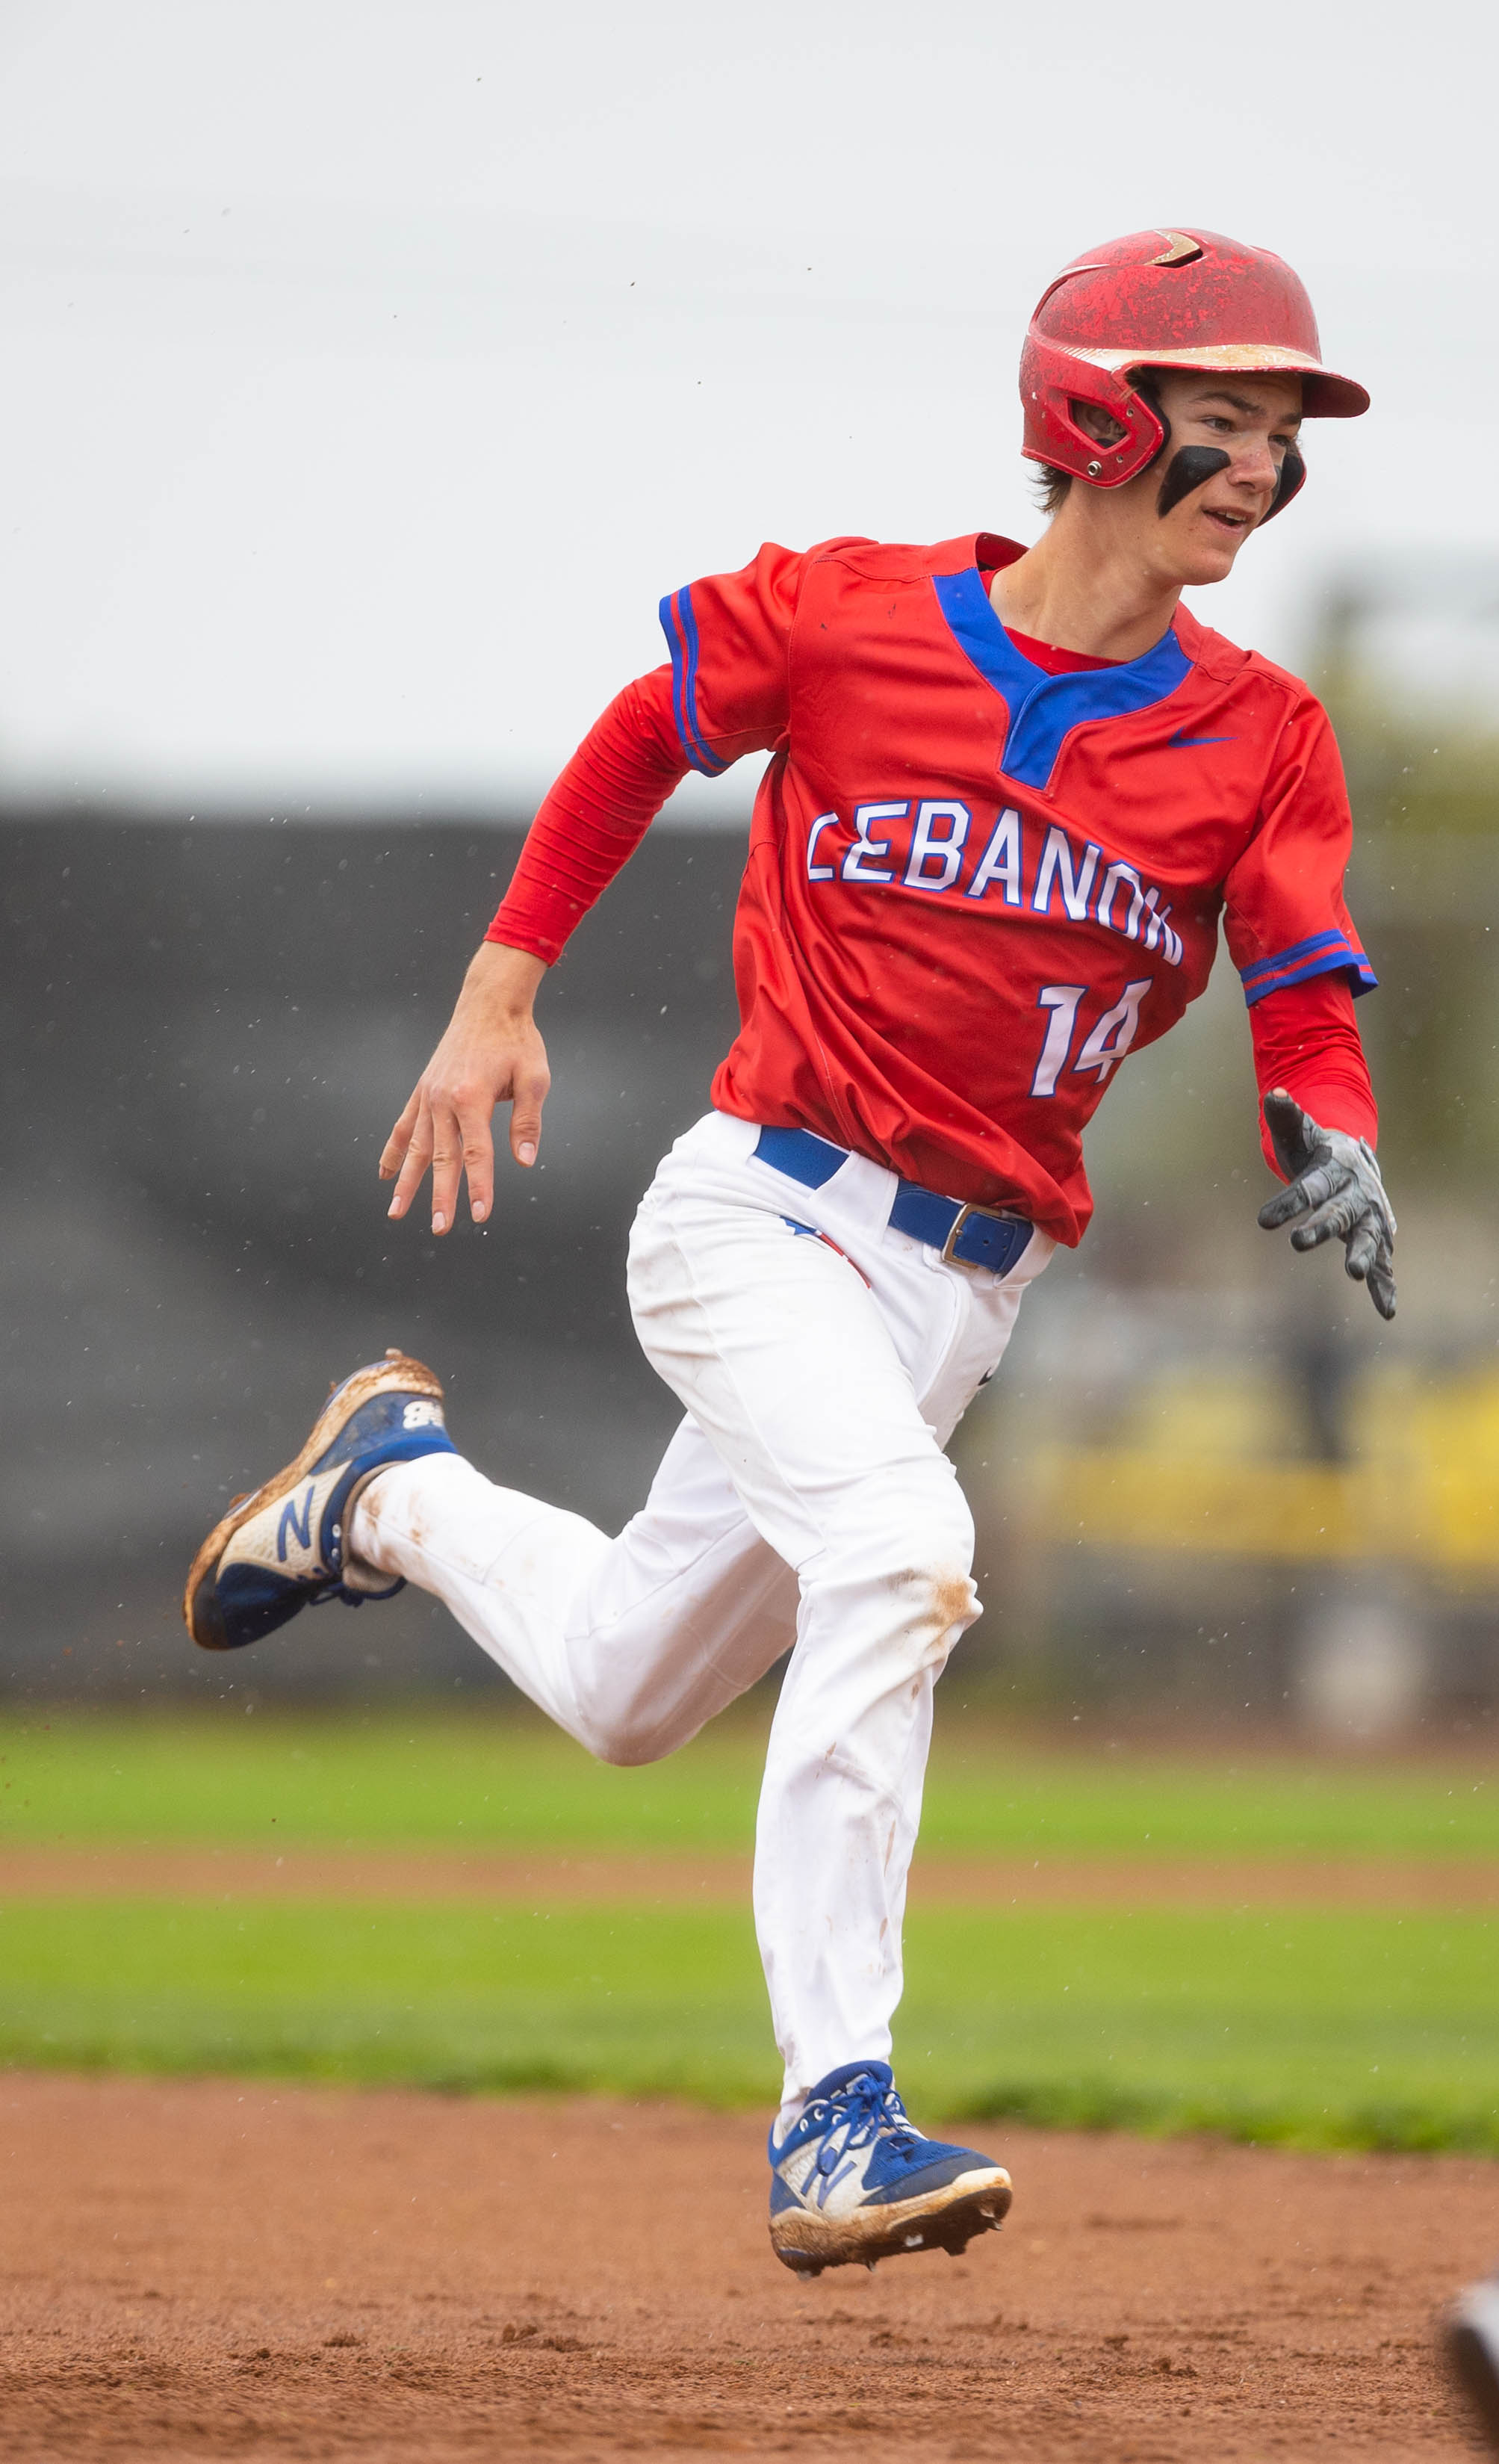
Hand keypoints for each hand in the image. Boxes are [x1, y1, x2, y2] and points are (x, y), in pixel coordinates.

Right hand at [380, 941, 549, 1234]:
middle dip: (440, 1196)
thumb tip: (525, 1162)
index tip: (481, 1216)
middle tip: (440, 1229)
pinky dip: (393, 1151)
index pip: (477, 1154)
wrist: (488, 1003)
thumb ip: (528, 1122)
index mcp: (472, 1097)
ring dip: (407, 1182)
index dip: (480, 1187)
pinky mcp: (422, 1090)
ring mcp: (428, 1095)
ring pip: (417, 1147)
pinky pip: (404, 1126)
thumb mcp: (534, 1078)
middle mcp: (444, 1099)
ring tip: (396, 1213)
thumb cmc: (516, 1040)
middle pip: (443, 1158)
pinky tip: (383, 1175)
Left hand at [1256, 1088, 1396, 1320]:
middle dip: (1321, 1227)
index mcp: (1336, 1167)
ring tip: (1354, 1275)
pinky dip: (1385, 1285)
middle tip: (1299, 1243)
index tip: (1262, 1221)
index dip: (1287, 1201)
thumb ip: (1286, 1116)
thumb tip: (1273, 1095)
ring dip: (1363, 1255)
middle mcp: (1357, 1192)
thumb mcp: (1300, 1132)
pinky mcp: (1376, 1237)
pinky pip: (1383, 1263)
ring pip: (1367, 1237)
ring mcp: (1370, 1216)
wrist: (1353, 1156)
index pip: (1308, 1185)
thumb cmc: (1315, 1148)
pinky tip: (1387, 1312)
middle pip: (1339, 1211)